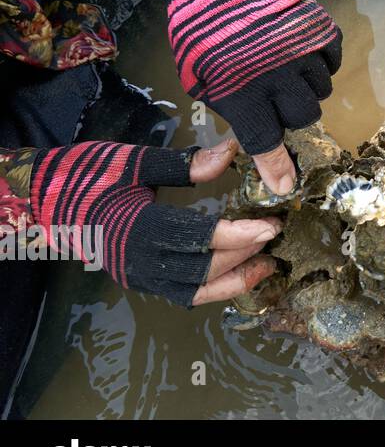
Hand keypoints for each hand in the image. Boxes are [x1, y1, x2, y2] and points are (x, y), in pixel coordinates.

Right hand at [1, 138, 282, 306]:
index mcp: (137, 229)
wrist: (46, 201)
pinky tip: (239, 271)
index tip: (269, 226)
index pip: (196, 239)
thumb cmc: (88, 177)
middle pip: (202, 270)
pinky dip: (214, 287)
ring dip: (234, 279)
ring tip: (266, 263)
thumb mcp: (134, 162)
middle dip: (244, 255)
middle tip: (275, 235)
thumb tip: (231, 152)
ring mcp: (139, 276)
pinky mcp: (141, 280)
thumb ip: (183, 164)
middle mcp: (139, 261)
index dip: (237, 235)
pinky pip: (184, 293)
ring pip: (195, 291)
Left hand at [162, 0, 341, 194]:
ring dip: (307, 88)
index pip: (265, 139)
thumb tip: (255, 135)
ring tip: (288, 73)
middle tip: (279, 101)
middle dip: (293, 115)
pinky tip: (303, 56)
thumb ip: (229, 107)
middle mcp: (277, 75)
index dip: (276, 166)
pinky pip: (333, 60)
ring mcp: (302, 50)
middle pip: (304, 115)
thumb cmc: (200, 31)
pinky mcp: (319, 28)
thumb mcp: (199, 77)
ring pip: (322, 89)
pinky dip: (323, 64)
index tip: (286, 186)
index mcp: (241, 90)